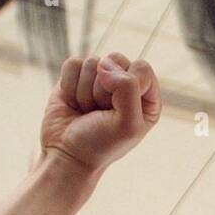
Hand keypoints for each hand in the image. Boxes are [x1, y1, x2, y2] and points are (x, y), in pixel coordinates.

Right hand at [39, 53, 160, 177]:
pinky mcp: (76, 77)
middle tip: (100, 113)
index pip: (141, 68)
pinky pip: (73, 64)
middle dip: (103, 89)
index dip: (126, 85)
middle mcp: (125, 86)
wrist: (67, 155)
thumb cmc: (101, 144)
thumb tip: (104, 64)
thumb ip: (127, 88)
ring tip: (87, 112)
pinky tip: (74, 105)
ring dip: (85, 92)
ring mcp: (100, 80)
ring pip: (92, 62)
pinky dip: (70, 86)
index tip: (117, 109)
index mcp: (146, 98)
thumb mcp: (127, 124)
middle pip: (116, 59)